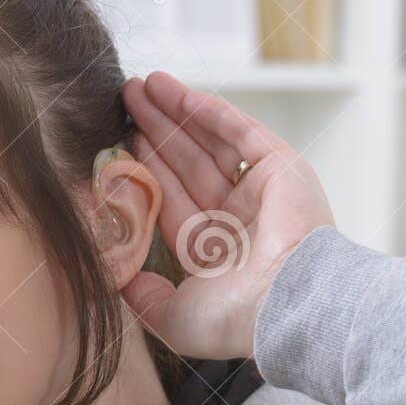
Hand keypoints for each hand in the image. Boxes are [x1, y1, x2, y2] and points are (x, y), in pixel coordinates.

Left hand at [120, 71, 334, 358]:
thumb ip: (144, 297)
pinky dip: (209, 112)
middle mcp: (238, 220)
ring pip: (210, 144)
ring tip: (142, 85)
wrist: (288, 304)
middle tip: (124, 100)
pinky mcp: (281, 168)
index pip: (171, 201)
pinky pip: (239, 132)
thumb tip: (119, 277)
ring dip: (176, 114)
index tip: (117, 144)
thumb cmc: (234, 319)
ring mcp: (261, 192)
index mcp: (216, 254)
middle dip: (156, 133)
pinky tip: (176, 93)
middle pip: (186, 166)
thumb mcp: (174, 317)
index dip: (144, 172)